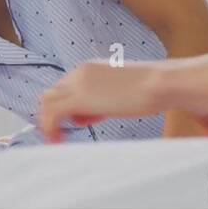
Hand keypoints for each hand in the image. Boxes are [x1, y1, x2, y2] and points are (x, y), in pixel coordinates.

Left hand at [39, 61, 165, 142]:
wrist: (161, 83)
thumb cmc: (152, 89)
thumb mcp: (122, 91)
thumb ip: (106, 99)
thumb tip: (99, 111)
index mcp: (90, 68)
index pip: (67, 86)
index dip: (71, 106)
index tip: (84, 120)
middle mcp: (80, 72)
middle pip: (54, 93)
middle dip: (57, 114)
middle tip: (62, 133)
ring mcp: (78, 84)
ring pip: (46, 102)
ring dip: (47, 121)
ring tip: (57, 139)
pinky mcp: (79, 98)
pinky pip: (52, 114)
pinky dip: (50, 127)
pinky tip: (59, 140)